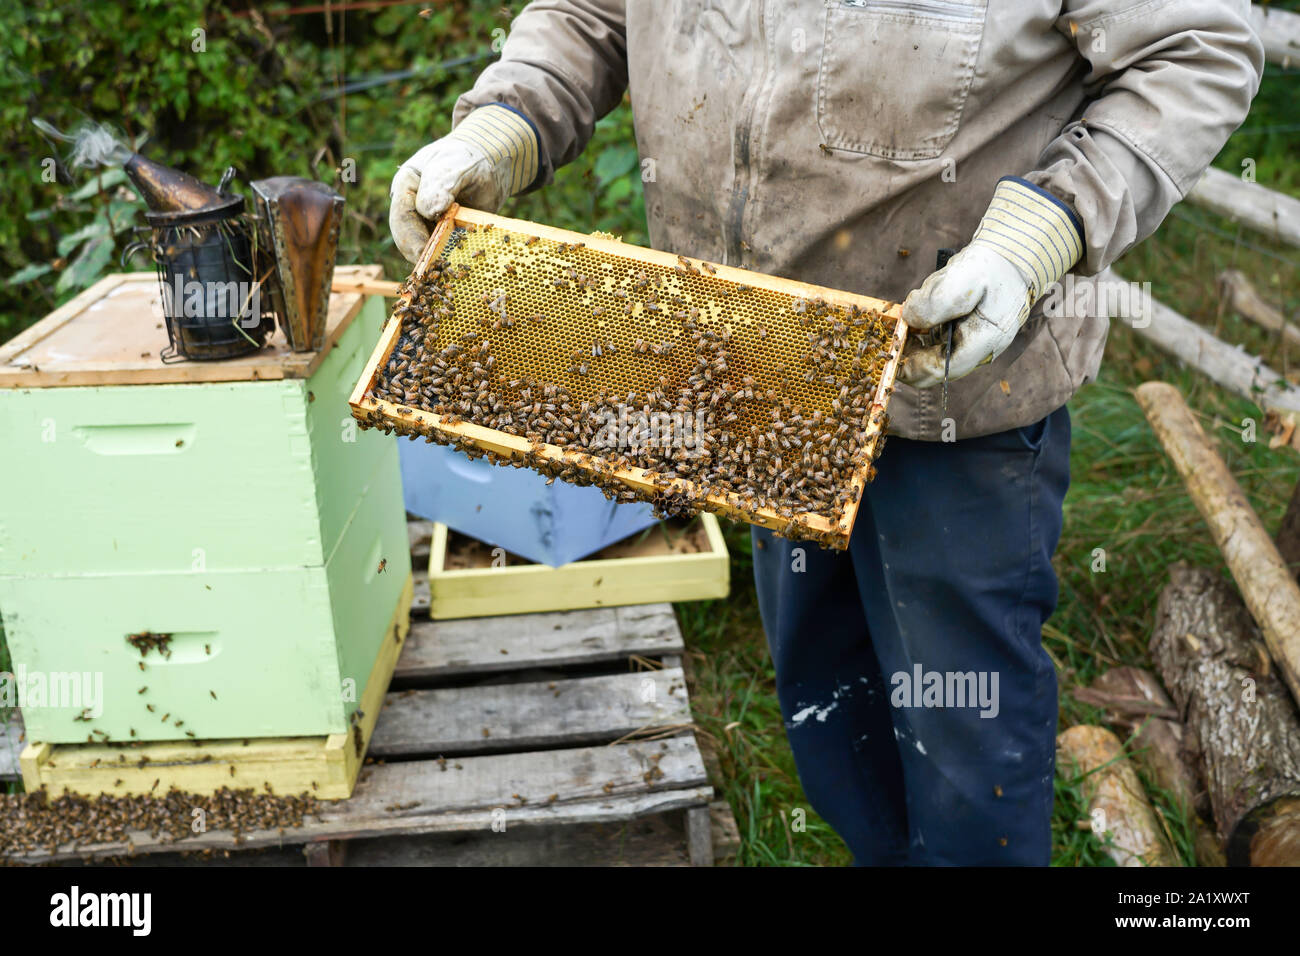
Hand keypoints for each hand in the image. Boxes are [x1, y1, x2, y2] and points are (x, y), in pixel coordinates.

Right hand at [388, 105, 540, 262]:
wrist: (490, 164)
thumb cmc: (468, 160)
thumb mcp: (454, 166)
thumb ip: (441, 185)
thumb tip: (429, 210)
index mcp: (407, 187)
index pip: (402, 216)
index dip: (410, 238)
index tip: (423, 254)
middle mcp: (413, 209)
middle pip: (410, 239)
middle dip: (422, 256)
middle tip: (436, 272)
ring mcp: (429, 225)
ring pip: (425, 250)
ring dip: (437, 263)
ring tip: (448, 274)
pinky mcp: (446, 236)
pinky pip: (444, 254)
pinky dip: (451, 263)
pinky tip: (460, 272)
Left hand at [897, 177, 1084, 388]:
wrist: (1010, 255)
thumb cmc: (992, 265)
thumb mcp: (964, 276)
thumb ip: (936, 301)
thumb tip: (909, 320)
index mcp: (984, 342)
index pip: (941, 371)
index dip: (911, 369)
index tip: (890, 355)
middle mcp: (979, 350)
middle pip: (933, 364)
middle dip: (909, 350)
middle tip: (892, 329)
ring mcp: (972, 343)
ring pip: (932, 351)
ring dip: (914, 336)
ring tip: (913, 308)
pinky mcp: (965, 334)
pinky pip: (936, 339)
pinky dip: (921, 327)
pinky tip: (920, 306)